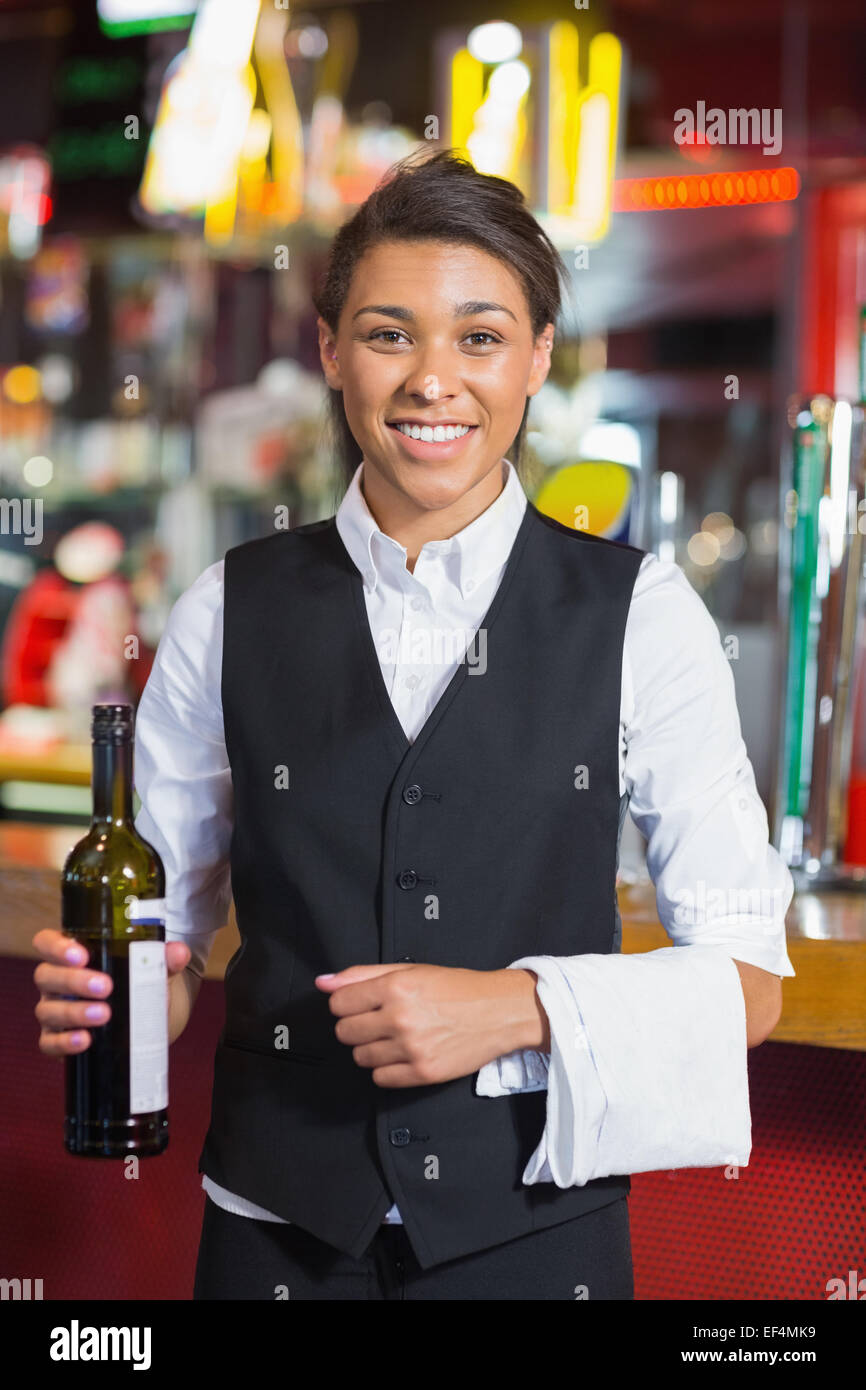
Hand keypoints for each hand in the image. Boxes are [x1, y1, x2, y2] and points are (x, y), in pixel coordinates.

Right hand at [33, 928, 190, 1056]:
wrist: (144, 1021)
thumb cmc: (138, 984)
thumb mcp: (151, 969)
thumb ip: (164, 959)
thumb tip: (178, 952)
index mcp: (71, 956)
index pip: (46, 942)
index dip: (56, 947)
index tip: (82, 954)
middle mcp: (56, 982)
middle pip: (46, 976)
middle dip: (74, 981)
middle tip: (105, 987)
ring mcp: (53, 1011)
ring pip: (48, 1010)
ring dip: (75, 1012)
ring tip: (105, 1015)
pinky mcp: (56, 1040)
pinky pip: (50, 1043)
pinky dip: (65, 1042)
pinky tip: (85, 1041)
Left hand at [315, 962, 546, 1087]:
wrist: (499, 1011)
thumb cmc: (456, 988)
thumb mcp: (410, 970)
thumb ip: (362, 975)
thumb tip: (323, 982)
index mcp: (396, 986)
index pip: (339, 1003)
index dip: (346, 1003)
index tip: (361, 1004)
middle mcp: (401, 1018)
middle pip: (345, 1032)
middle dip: (356, 1026)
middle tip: (379, 1020)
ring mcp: (412, 1048)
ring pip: (360, 1057)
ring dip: (371, 1048)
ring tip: (394, 1036)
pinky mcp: (423, 1073)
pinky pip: (381, 1078)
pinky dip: (386, 1068)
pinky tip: (403, 1053)